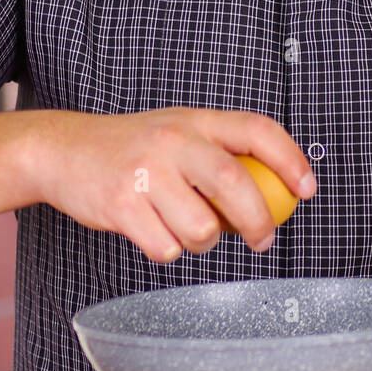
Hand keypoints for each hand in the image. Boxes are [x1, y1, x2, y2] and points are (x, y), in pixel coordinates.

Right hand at [28, 106, 317, 263]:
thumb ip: (218, 155)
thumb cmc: (132, 149)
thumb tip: (273, 195)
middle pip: (234, 182)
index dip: (290, 158)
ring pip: (201, 226)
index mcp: (195, 120)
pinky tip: (154, 232)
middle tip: (263, 239)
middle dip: (258, 219)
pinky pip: (165, 246)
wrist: (64, 150)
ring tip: (188, 231)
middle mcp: (173, 139)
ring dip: (204, 242)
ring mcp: (145, 171)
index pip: (256, 130)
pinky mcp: (120, 203)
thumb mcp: (178, 133)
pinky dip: (168, 250)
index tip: (307, 188)